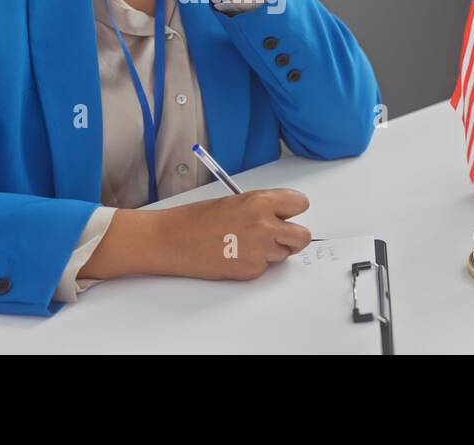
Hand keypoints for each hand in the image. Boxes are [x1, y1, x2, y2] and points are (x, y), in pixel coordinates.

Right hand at [152, 189, 311, 279]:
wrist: (170, 240)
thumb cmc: (194, 219)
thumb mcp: (233, 202)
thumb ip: (260, 207)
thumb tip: (278, 216)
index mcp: (260, 202)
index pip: (300, 203)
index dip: (292, 210)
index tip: (286, 213)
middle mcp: (264, 226)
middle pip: (302, 236)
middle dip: (292, 236)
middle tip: (277, 235)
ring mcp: (259, 251)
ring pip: (284, 254)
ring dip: (271, 251)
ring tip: (245, 244)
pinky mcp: (251, 271)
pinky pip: (264, 268)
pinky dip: (254, 263)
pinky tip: (234, 255)